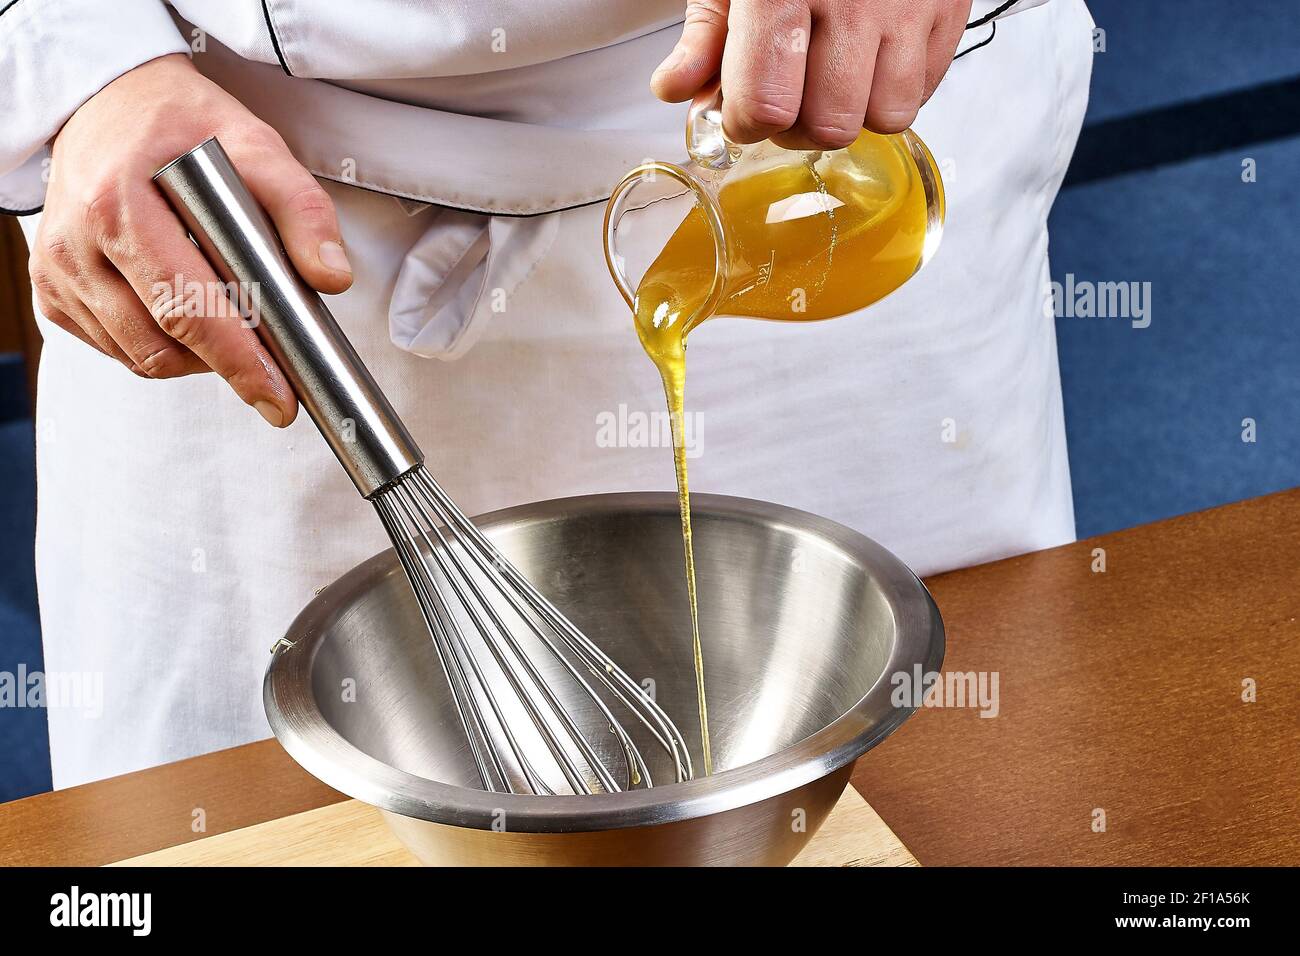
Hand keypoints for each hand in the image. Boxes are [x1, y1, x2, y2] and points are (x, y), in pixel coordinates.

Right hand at [30, 53, 352, 426]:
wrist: (107, 103)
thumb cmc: (181, 124)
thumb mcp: (254, 145)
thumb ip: (301, 208)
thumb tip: (332, 277)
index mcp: (119, 203)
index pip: (186, 306)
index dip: (239, 360)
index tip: (279, 397)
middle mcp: (76, 242)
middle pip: (161, 343)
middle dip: (226, 366)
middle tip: (274, 373)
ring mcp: (57, 271)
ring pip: (141, 356)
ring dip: (194, 358)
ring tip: (231, 323)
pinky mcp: (53, 292)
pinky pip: (118, 348)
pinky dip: (161, 346)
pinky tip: (186, 311)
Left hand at [651, 0, 971, 148]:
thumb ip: (705, 32)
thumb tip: (676, 88)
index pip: (765, 105)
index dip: (746, 124)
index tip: (742, 112)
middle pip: (828, 124)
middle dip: (799, 128)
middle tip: (786, 99)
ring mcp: (907, 6)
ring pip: (884, 116)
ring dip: (853, 114)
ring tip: (831, 80)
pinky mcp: (948, 8)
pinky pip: (924, 90)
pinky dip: (892, 91)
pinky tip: (868, 63)